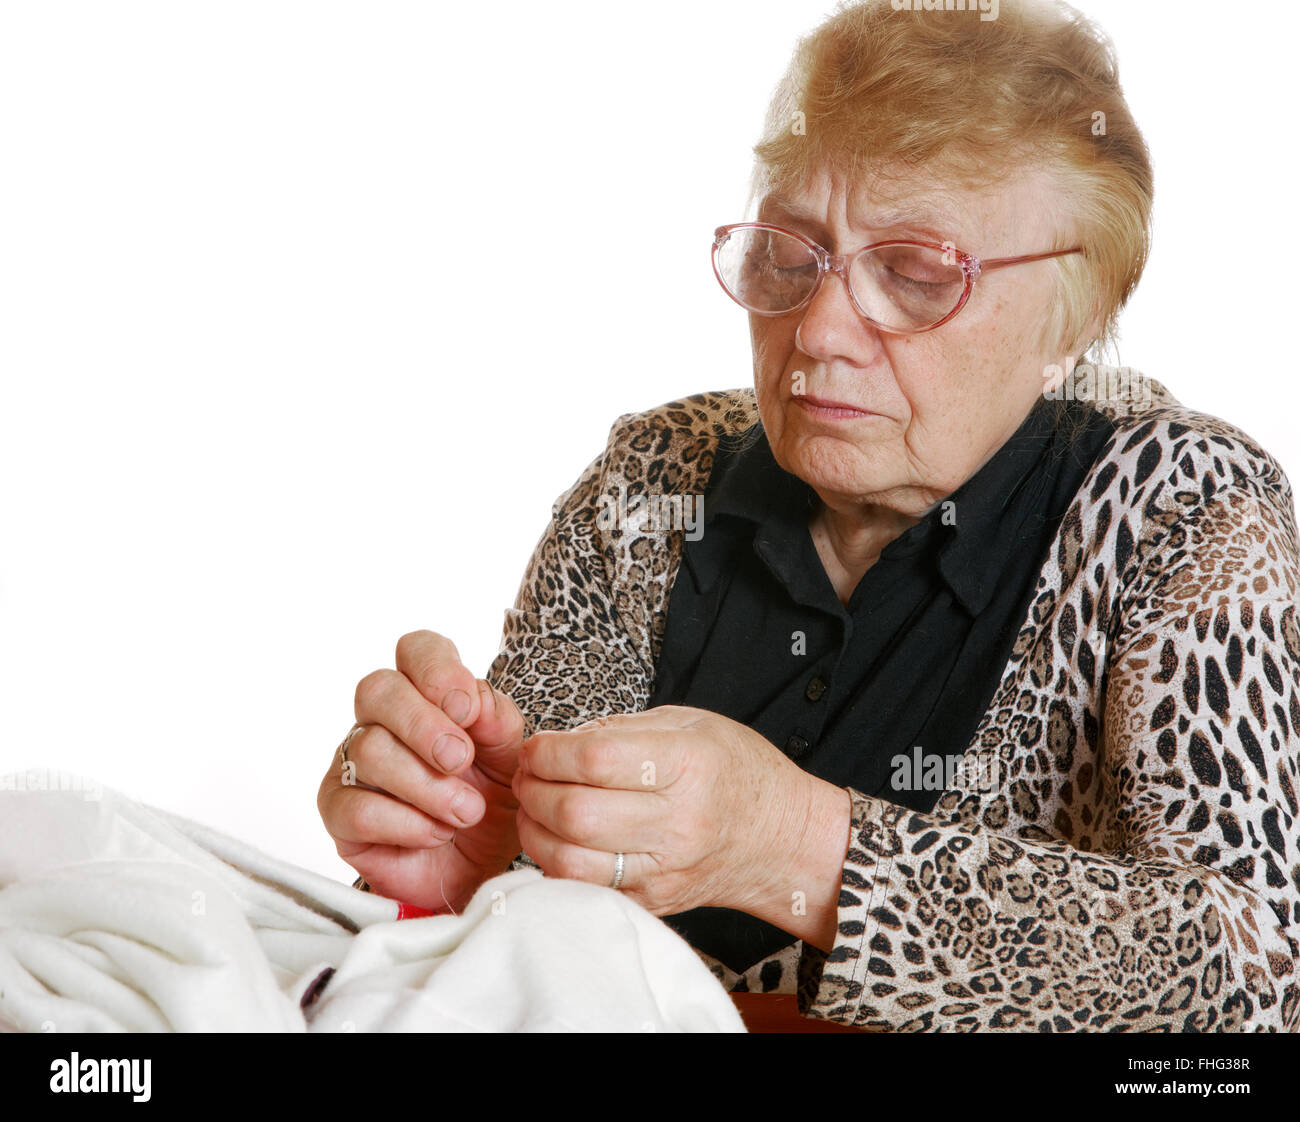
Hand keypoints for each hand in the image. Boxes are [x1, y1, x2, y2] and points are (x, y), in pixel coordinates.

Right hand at [317, 630, 524, 912]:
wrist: (479, 867)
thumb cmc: (491, 799)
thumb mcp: (512, 758)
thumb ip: (498, 721)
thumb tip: (475, 699)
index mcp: (426, 692)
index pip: (416, 649)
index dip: (438, 670)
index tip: (468, 710)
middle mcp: (381, 719)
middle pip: (378, 690)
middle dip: (425, 726)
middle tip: (462, 761)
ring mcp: (353, 763)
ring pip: (370, 749)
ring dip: (429, 787)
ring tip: (465, 813)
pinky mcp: (338, 811)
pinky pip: (358, 807)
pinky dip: (408, 824)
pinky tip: (436, 833)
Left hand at [511, 705, 849, 943]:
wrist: (781, 838)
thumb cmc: (735, 771)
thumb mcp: (689, 724)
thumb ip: (621, 730)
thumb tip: (558, 742)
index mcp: (687, 764)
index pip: (595, 759)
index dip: (549, 751)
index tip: (537, 747)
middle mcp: (677, 822)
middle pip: (575, 814)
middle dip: (533, 790)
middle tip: (528, 776)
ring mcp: (664, 869)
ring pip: (570, 861)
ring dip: (534, 831)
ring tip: (535, 808)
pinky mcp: (652, 901)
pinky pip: (584, 889)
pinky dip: (557, 864)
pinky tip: (558, 840)